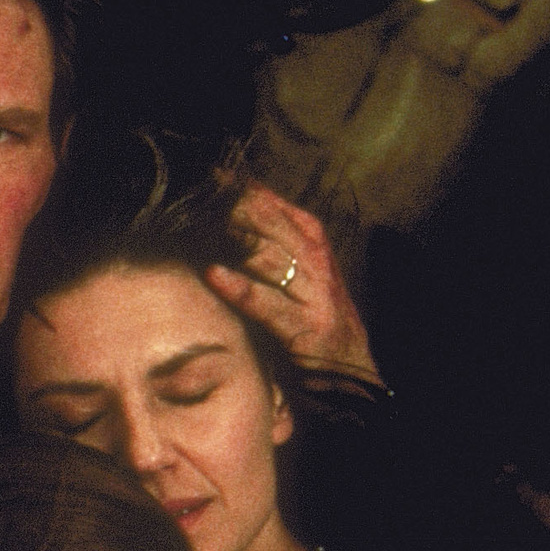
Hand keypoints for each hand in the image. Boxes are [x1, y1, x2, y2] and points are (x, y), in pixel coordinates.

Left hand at [204, 181, 383, 396]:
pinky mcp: (305, 327)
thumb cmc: (314, 320)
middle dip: (230, 208)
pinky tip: (212, 275)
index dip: (239, 188)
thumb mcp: (298, 271)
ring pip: (267, 255)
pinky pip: (267, 303)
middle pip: (267, 223)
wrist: (352, 376)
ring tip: (196, 227)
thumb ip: (271, 240)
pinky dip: (239, 288)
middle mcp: (317, 261)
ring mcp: (313, 294)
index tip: (209, 174)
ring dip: (230, 241)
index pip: (272, 203)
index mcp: (314, 241)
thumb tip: (231, 204)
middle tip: (197, 196)